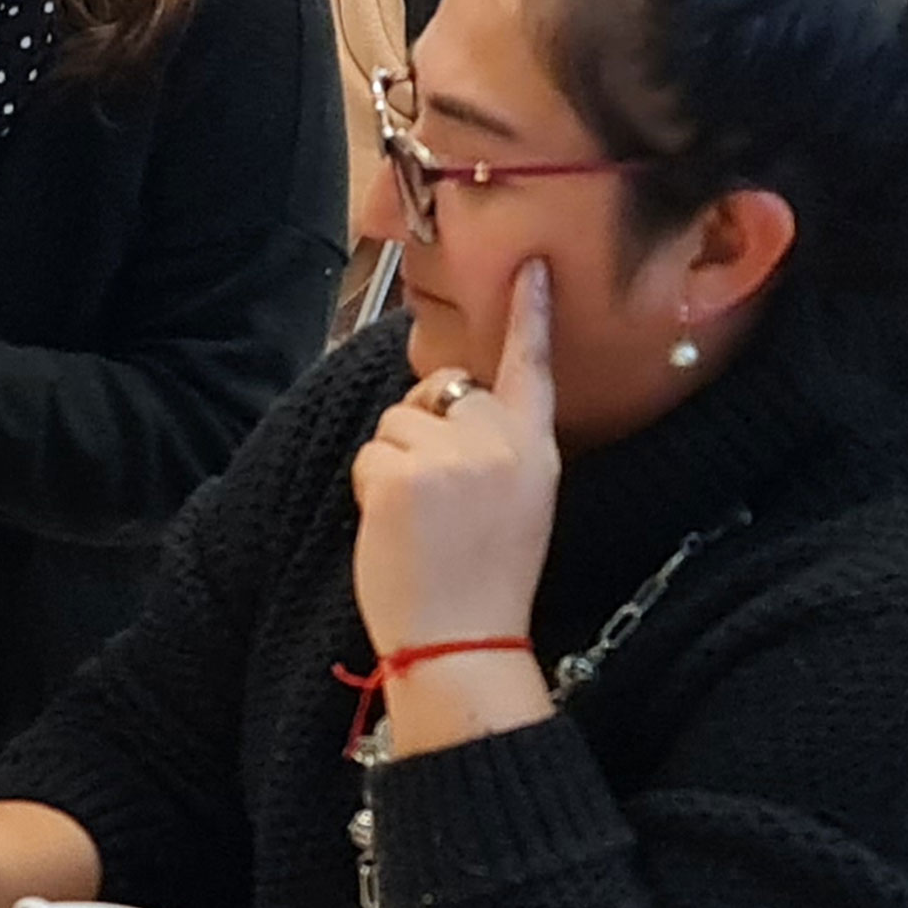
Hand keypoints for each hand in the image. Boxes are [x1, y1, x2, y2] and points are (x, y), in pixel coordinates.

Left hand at [351, 258, 561, 659]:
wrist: (461, 641)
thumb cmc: (483, 581)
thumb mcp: (518, 505)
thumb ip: (494, 449)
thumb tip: (447, 402)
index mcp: (537, 450)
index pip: (532, 369)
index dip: (529, 315)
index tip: (532, 266)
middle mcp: (502, 442)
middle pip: (439, 390)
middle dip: (419, 429)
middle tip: (434, 500)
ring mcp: (453, 454)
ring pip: (396, 422)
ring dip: (391, 464)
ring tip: (419, 521)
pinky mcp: (405, 470)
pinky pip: (370, 453)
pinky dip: (369, 487)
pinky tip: (395, 528)